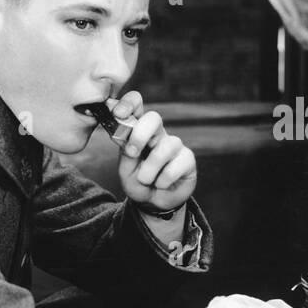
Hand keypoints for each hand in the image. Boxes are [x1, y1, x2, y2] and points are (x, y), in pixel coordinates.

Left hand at [107, 91, 197, 213]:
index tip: (119, 114)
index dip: (128, 104)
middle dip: (141, 134)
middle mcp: (158, 134)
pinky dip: (164, 179)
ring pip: (166, 146)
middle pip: (154, 118)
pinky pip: (177, 164)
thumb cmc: (138, 182)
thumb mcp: (125, 170)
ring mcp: (174, 145)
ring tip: (146, 180)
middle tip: (133, 153)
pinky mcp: (188, 159)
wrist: (153, 204)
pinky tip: (162, 184)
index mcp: (139, 131)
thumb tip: (126, 138)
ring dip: (151, 168)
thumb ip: (126, 153)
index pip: (136, 106)